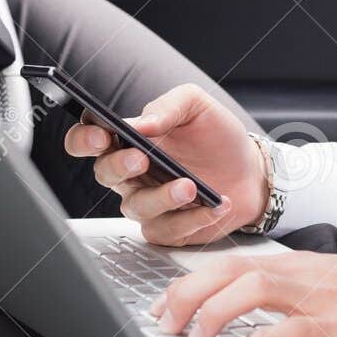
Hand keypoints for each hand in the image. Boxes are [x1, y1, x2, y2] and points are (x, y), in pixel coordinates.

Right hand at [63, 83, 267, 245]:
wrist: (251, 170)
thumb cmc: (217, 136)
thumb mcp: (197, 106)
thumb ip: (168, 106)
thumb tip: (142, 123)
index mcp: (129, 140)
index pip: (89, 138)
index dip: (86, 138)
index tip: (103, 136)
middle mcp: (132, 174)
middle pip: (104, 174)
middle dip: (120, 166)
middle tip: (142, 159)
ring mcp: (148, 202)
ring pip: (136, 207)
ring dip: (162, 197)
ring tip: (191, 186)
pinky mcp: (168, 228)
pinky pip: (167, 230)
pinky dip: (192, 219)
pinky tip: (214, 205)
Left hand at [151, 251, 336, 336]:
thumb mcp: (332, 285)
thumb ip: (294, 291)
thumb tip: (254, 302)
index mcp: (299, 265)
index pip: (231, 263)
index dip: (191, 281)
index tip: (165, 303)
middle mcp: (303, 274)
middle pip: (230, 270)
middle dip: (189, 293)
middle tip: (165, 321)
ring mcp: (321, 297)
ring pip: (252, 289)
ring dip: (215, 313)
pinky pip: (292, 330)